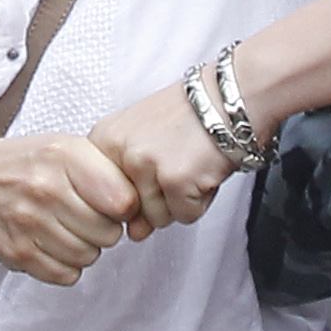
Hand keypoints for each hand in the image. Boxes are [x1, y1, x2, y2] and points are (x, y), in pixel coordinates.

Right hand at [0, 135, 138, 284]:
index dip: (123, 206)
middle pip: (109, 234)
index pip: (123, 200)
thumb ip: (101, 169)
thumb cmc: (18, 165)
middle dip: (102, 229)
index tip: (110, 203)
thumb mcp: (60, 147)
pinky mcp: (19, 253)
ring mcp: (30, 223)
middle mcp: (47, 187)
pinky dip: (63, 266)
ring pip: (89, 257)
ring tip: (62, 228)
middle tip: (81, 216)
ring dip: (83, 248)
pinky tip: (49, 243)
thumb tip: (140, 206)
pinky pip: (66, 275)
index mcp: (64, 155)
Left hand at [88, 77, 234, 241]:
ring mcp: (146, 166)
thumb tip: (133, 233)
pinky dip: (200, 200)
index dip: (132, 191)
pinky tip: (203, 170)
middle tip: (175, 162)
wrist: (229, 98)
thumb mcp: (146, 141)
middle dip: (158, 198)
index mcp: (104, 139)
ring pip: (158, 218)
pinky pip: (185, 215)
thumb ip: (130, 187)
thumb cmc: (189, 116)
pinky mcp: (175, 179)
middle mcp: (120, 151)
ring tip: (190, 164)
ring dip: (180, 200)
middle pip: (131, 211)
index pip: (102, 197)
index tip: (151, 169)